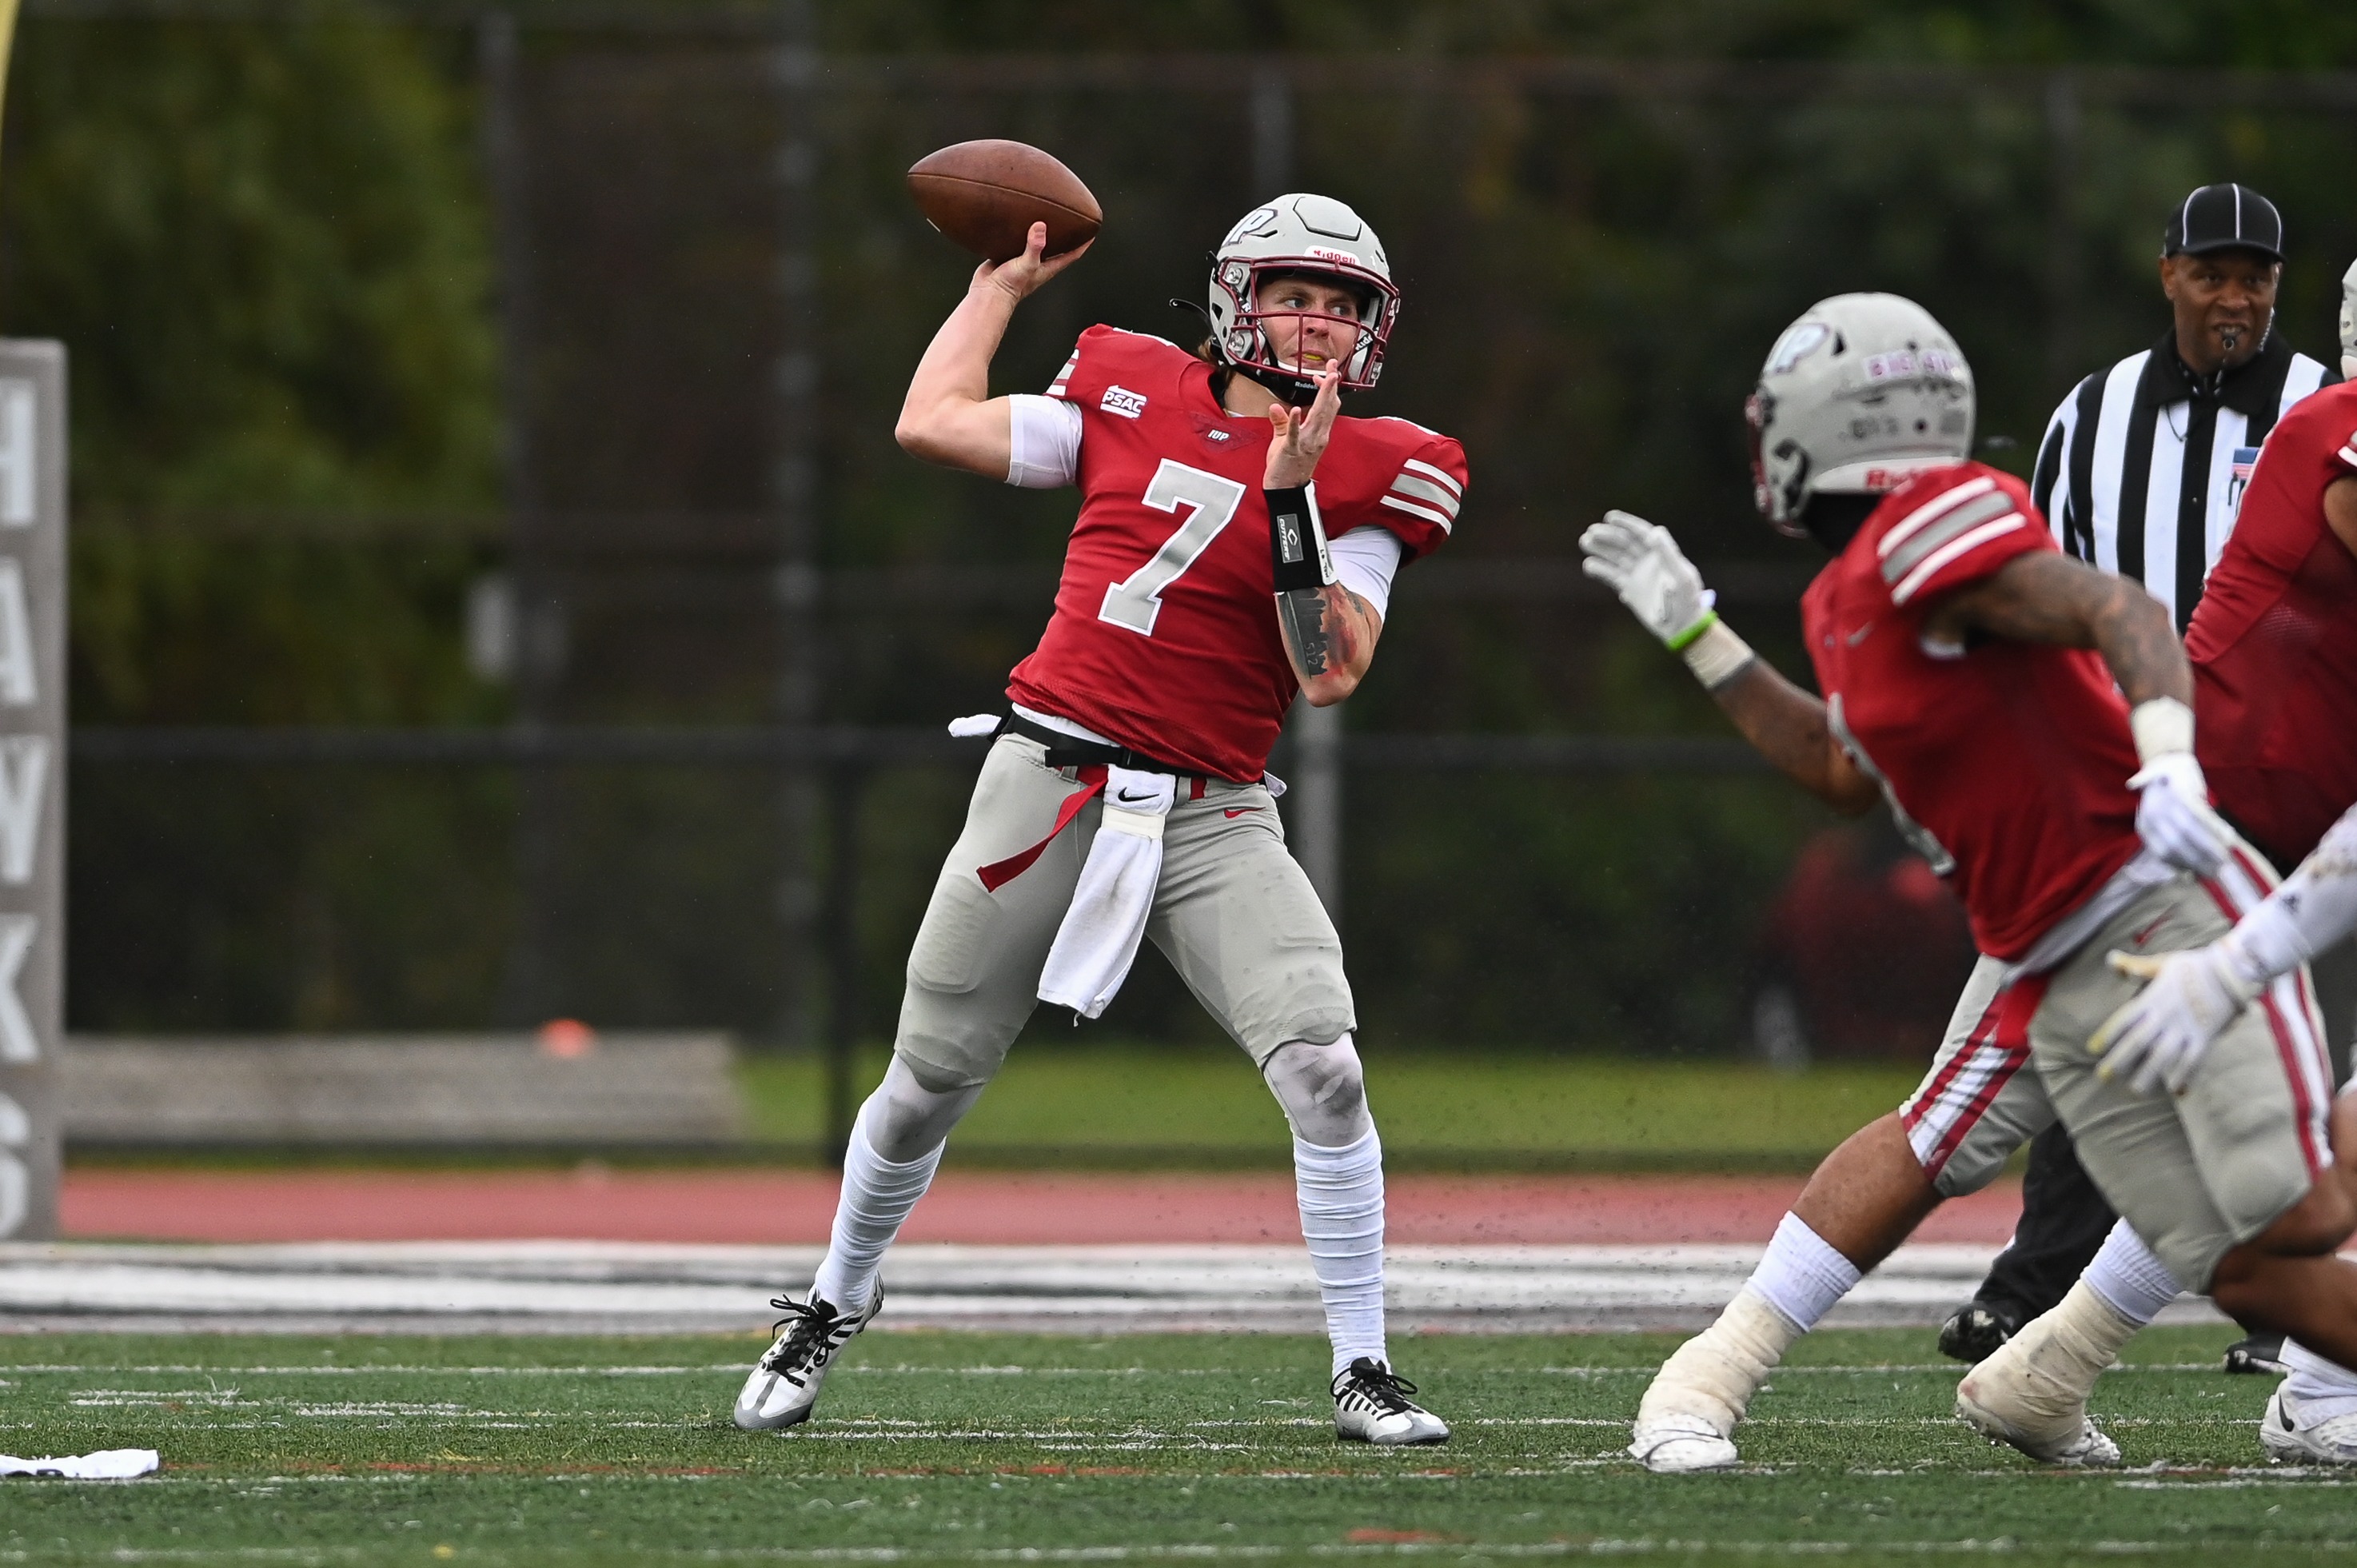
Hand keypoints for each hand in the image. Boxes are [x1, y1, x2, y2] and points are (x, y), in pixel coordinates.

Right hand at [975, 222, 1091, 305]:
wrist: (989, 293)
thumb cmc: (1010, 286)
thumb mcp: (1027, 264)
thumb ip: (1034, 247)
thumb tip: (1040, 227)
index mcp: (1048, 267)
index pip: (1072, 254)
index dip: (1083, 243)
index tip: (1091, 231)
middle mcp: (1039, 263)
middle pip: (1057, 247)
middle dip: (1065, 235)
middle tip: (1071, 219)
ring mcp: (1024, 260)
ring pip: (1037, 243)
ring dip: (1042, 232)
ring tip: (1045, 215)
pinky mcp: (1009, 256)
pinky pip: (1018, 241)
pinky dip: (1020, 232)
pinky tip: (1018, 221)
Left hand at [1264, 367, 1340, 488]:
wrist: (1285, 489)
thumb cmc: (1287, 466)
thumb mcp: (1284, 439)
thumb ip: (1282, 421)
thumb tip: (1276, 407)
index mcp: (1318, 433)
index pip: (1328, 406)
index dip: (1329, 389)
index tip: (1329, 373)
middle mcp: (1317, 436)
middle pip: (1328, 407)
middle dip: (1331, 386)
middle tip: (1334, 368)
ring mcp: (1306, 443)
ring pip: (1318, 416)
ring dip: (1323, 397)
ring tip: (1326, 379)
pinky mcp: (1292, 449)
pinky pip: (1295, 434)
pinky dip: (1296, 422)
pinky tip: (1298, 409)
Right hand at [1579, 510, 1716, 645]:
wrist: (1683, 627)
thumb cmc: (1688, 600)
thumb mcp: (1682, 576)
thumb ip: (1668, 554)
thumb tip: (1654, 531)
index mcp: (1661, 554)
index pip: (1641, 533)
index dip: (1626, 523)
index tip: (1609, 517)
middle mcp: (1648, 561)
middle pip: (1624, 543)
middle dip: (1607, 536)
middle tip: (1589, 533)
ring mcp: (1638, 575)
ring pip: (1616, 558)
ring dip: (1600, 550)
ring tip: (1584, 542)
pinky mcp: (1631, 590)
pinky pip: (1612, 577)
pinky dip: (1600, 571)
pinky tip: (1588, 565)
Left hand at [2090, 945, 2262, 1095]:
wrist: (2233, 970)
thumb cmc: (2193, 966)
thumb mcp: (2161, 963)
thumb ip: (2135, 967)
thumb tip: (2110, 959)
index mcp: (2153, 998)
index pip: (2125, 1019)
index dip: (2108, 1034)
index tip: (2092, 1049)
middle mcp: (2166, 1016)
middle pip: (2139, 1041)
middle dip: (2120, 1060)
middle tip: (2102, 1077)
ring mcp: (2186, 1028)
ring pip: (2164, 1055)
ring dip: (2149, 1074)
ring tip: (2135, 1090)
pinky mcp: (2206, 1037)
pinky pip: (2194, 1060)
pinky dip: (2186, 1076)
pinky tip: (2177, 1091)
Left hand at [2130, 751, 2232, 876]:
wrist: (2168, 760)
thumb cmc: (2170, 798)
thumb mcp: (2166, 822)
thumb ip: (2175, 847)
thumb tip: (2188, 879)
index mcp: (2143, 826)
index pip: (2163, 854)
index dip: (2183, 867)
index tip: (2197, 877)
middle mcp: (2150, 816)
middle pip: (2177, 846)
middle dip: (2199, 861)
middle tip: (2218, 872)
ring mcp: (2165, 804)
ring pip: (2191, 833)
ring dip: (2211, 847)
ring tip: (2226, 858)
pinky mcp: (2182, 794)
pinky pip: (2202, 817)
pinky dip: (2216, 829)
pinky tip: (2229, 837)